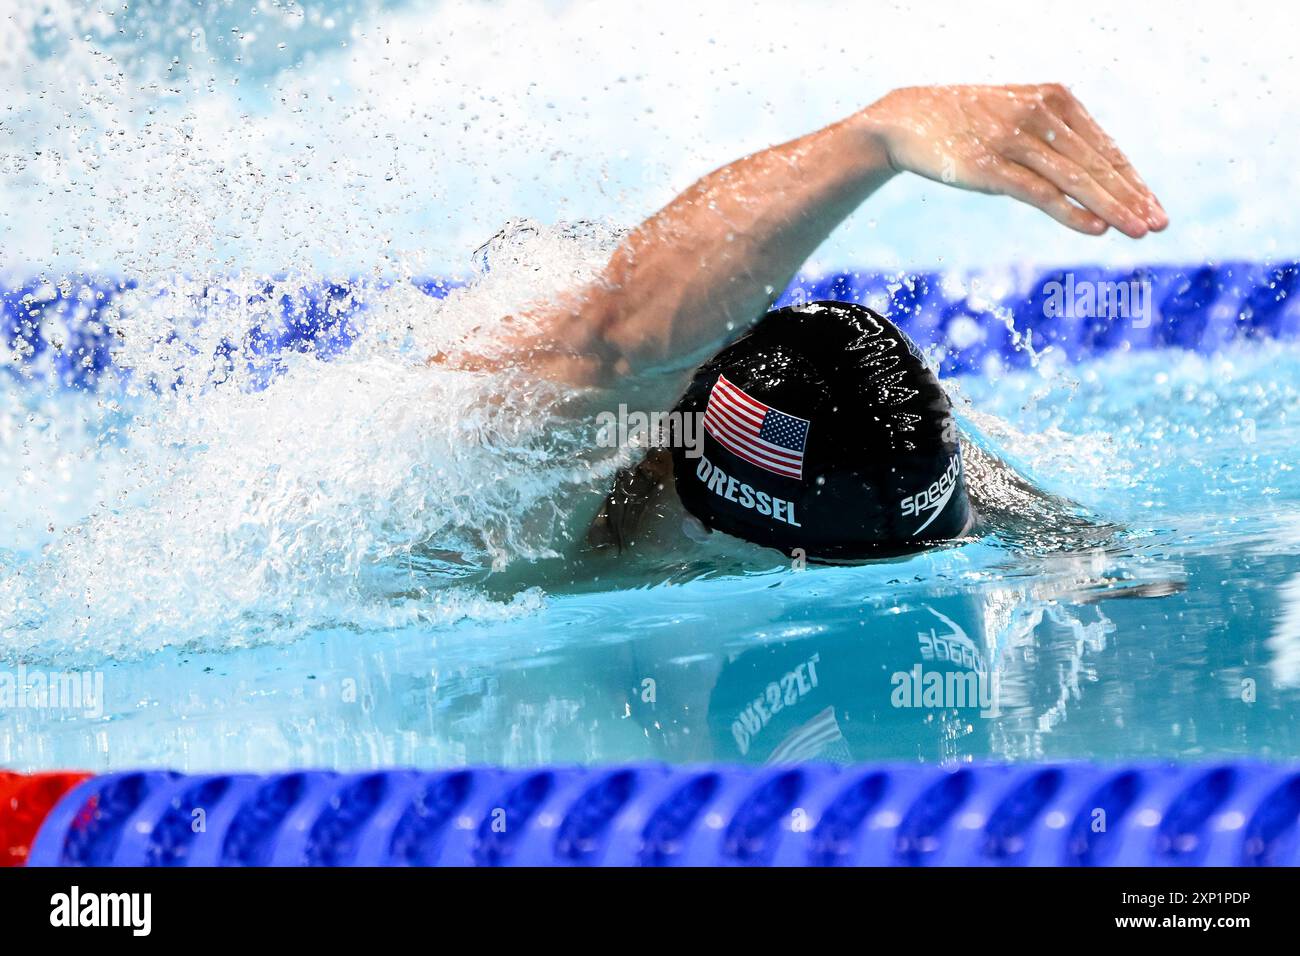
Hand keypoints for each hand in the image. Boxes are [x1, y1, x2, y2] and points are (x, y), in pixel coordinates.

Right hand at [861, 84, 1166, 237]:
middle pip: (1097, 165)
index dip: (1133, 181)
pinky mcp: (991, 167)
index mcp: (1056, 99)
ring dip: (1112, 208)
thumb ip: (1053, 135)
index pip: (1105, 148)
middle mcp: (1042, 114)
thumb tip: (1089, 173)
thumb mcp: (1017, 116)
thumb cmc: (967, 121)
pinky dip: (1071, 211)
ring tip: (1139, 232)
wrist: (910, 119)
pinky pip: (1040, 192)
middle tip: (1160, 225)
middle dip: (1132, 198)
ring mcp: (1017, 140)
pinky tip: (1096, 228)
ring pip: (1076, 179)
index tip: (1155, 208)